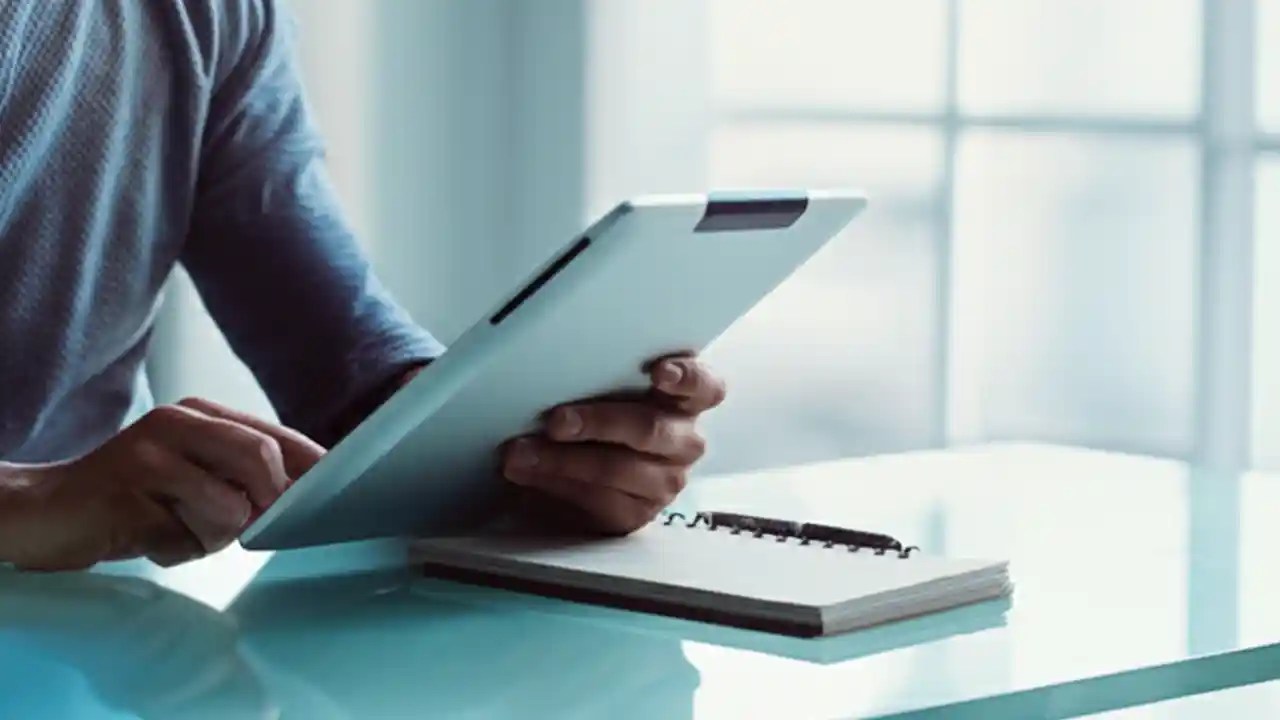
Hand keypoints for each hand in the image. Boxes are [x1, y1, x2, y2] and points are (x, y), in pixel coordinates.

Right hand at [0, 397, 323, 570]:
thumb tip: (302, 497)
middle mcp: (175, 423)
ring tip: (177, 529)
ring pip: (228, 508)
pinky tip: (149, 538)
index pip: (275, 435)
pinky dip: (176, 551)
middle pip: (259, 458)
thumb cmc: (132, 499)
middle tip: (250, 526)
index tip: (334, 492)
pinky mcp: (126, 495)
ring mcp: (148, 455)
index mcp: (199, 414)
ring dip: (211, 537)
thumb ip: (242, 477)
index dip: (311, 466)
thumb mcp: (192, 475)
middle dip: (267, 503)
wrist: (46, 511)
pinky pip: (184, 539)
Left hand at [501, 356, 725, 534]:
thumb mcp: (602, 388)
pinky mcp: (638, 514)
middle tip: (555, 421)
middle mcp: (683, 442)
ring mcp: (665, 482)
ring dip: (563, 460)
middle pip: (650, 429)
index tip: (658, 373)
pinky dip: (557, 485)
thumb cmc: (596, 413)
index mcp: (685, 401)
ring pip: (618, 469)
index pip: (704, 386)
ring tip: (521, 452)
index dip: (686, 378)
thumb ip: (599, 376)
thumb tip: (547, 365)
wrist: (574, 468)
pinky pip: (599, 502)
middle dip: (597, 422)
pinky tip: (530, 474)